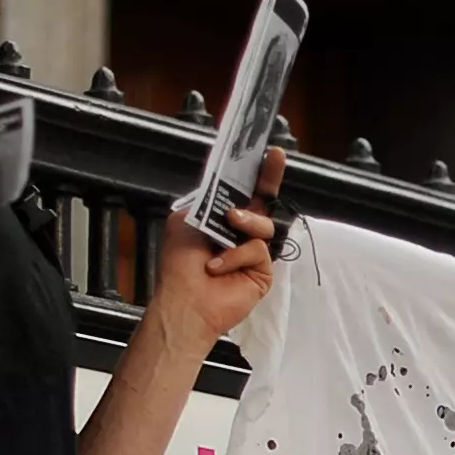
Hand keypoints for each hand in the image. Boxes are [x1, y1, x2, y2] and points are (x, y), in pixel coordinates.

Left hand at [152, 146, 285, 352]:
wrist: (185, 301)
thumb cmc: (179, 263)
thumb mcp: (186, 221)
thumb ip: (209, 202)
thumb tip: (230, 198)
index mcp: (219, 219)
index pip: (241, 192)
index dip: (254, 174)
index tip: (266, 153)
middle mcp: (239, 233)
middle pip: (262, 203)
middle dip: (269, 178)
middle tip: (275, 157)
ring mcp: (252, 253)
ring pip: (263, 225)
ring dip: (245, 224)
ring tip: (226, 231)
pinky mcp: (262, 272)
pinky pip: (259, 250)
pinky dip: (237, 256)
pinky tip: (218, 267)